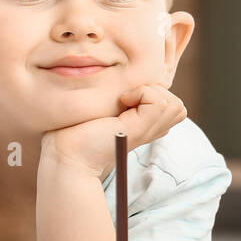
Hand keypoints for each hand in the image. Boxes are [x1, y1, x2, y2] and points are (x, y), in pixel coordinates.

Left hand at [40, 83, 186, 178]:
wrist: (64, 154)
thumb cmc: (74, 131)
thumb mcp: (104, 108)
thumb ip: (121, 100)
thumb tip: (127, 86)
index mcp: (144, 127)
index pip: (170, 104)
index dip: (151, 93)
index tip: (122, 97)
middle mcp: (149, 131)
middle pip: (176, 106)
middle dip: (154, 91)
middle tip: (125, 98)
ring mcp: (146, 132)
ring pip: (174, 104)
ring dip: (149, 91)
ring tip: (124, 100)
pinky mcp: (139, 129)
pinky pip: (161, 102)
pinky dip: (143, 93)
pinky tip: (121, 102)